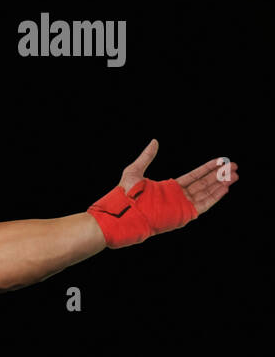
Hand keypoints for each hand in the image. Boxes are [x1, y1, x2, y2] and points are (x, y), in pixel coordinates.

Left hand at [117, 138, 238, 215]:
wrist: (121, 213)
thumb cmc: (124, 195)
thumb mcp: (135, 171)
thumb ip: (147, 156)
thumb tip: (154, 141)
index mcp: (169, 188)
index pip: (194, 176)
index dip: (208, 169)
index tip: (221, 161)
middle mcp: (178, 197)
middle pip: (204, 184)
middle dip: (219, 175)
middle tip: (234, 166)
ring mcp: (181, 206)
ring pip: (206, 193)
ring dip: (221, 184)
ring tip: (234, 176)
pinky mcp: (183, 215)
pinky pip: (203, 205)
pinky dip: (214, 197)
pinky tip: (224, 188)